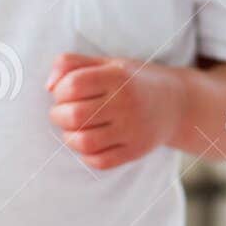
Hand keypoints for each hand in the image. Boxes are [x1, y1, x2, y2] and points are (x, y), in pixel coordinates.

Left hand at [46, 52, 180, 170]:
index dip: (59, 90)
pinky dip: (86, 155)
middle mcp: (126, 103)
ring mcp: (132, 130)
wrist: (177, 104)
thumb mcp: (107, 63)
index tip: (64, 92)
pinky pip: (99, 161)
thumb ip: (72, 64)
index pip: (73, 85)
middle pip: (74, 115)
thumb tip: (48, 86)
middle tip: (63, 112)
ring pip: (84, 142)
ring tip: (73, 129)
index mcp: (118, 77)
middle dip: (58, 114)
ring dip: (69, 137)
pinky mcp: (136, 151)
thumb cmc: (132, 81)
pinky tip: (89, 143)